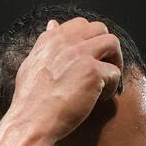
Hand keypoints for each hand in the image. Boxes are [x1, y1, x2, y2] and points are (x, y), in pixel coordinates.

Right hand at [7, 17, 125, 141]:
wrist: (31, 120)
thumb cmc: (30, 100)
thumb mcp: (32, 63)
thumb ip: (45, 44)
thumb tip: (52, 25)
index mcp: (51, 39)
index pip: (79, 25)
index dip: (89, 40)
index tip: (89, 58)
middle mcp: (67, 42)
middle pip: (99, 29)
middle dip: (105, 47)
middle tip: (104, 67)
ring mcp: (81, 55)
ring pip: (112, 43)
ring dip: (115, 60)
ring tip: (107, 80)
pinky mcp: (93, 73)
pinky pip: (115, 72)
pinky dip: (113, 86)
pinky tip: (101, 99)